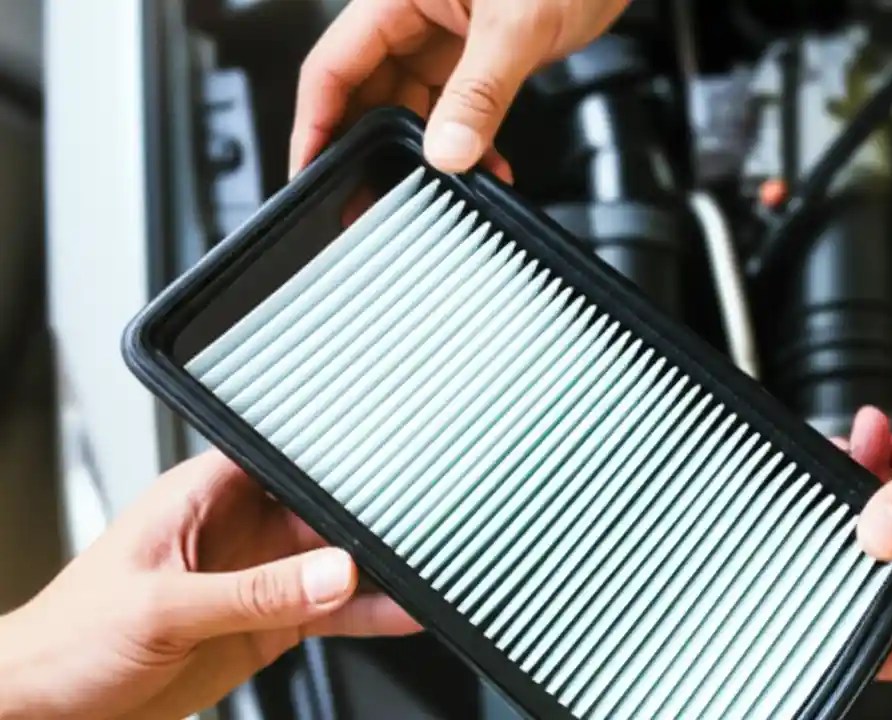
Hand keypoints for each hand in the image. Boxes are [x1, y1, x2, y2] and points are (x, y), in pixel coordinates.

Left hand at [0, 450, 419, 719]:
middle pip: (321, 513)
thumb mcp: (165, 607)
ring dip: (377, 573)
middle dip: (368, 521)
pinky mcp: (266, 626)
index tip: (385, 467)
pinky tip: (402, 614)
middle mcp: (237, 530)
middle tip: (418, 530)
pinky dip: (368, 616)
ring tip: (427, 573)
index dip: (334, 458)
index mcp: (204, 496)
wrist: (48, 710)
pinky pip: (329, 614)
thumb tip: (334, 574)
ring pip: (333, 566)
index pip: (284, 460)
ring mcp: (255, 580)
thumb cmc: (68, 639)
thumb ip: (255, 591)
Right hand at [289, 0, 630, 179]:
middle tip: (367, 202)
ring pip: (415, 106)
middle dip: (370, 150)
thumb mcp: (516, 26)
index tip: (310, 172)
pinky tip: (485, 171)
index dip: (315, 123)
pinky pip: (459, 106)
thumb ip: (480, 92)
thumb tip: (447, 151)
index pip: (332, 67)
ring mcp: (447, 36)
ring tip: (428, 197)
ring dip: (426, 154)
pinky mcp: (482, 53)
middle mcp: (413, 15)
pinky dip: (470, 142)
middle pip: (369, 93)